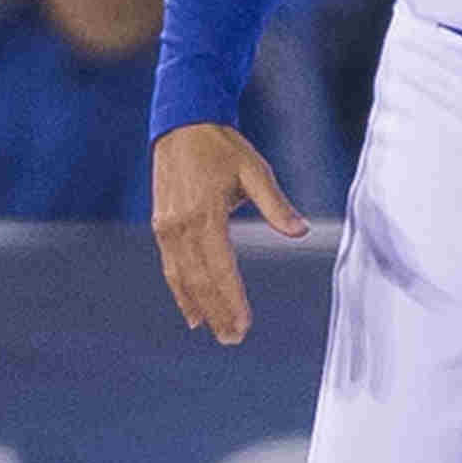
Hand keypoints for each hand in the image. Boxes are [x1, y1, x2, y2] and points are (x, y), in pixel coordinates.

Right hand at [152, 123, 308, 345]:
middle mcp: (182, 226)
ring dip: (200, 308)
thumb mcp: (255, 170)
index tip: (244, 323)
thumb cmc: (223, 147)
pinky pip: (171, 267)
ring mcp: (167, 227)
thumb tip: (300, 231)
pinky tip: (192, 313)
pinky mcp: (161, 226)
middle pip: (201, 280)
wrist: (182, 123)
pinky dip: (181, 292)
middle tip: (234, 339)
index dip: (233, 299)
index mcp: (206, 214)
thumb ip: (275, 205)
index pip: (221, 268)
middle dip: (218, 312)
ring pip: (183, 278)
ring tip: (216, 332)